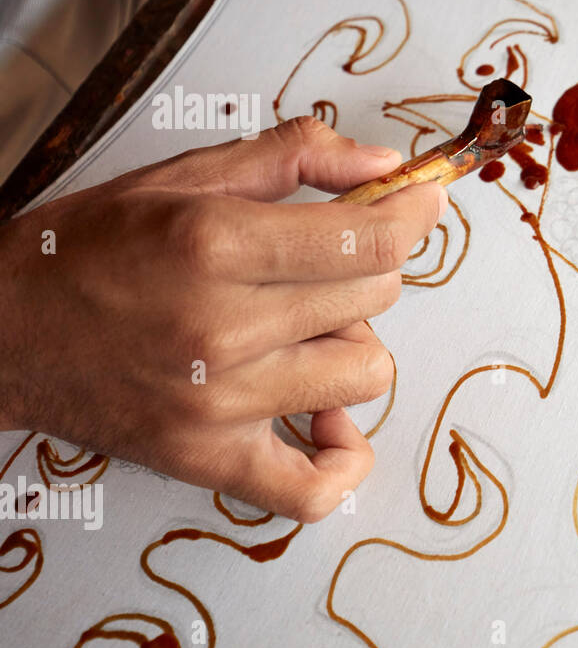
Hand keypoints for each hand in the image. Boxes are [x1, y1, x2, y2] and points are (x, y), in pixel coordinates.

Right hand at [0, 117, 445, 521]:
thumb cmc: (85, 249)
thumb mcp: (180, 176)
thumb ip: (293, 157)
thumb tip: (388, 167)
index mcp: (213, 244)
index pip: (368, 240)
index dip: (414, 215)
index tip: (422, 203)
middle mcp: (220, 327)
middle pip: (374, 298)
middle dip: (368, 266)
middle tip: (325, 260)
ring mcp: (218, 404)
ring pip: (365, 373)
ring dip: (353, 342)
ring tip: (306, 328)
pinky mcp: (207, 460)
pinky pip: (315, 489)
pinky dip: (342, 458)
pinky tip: (326, 419)